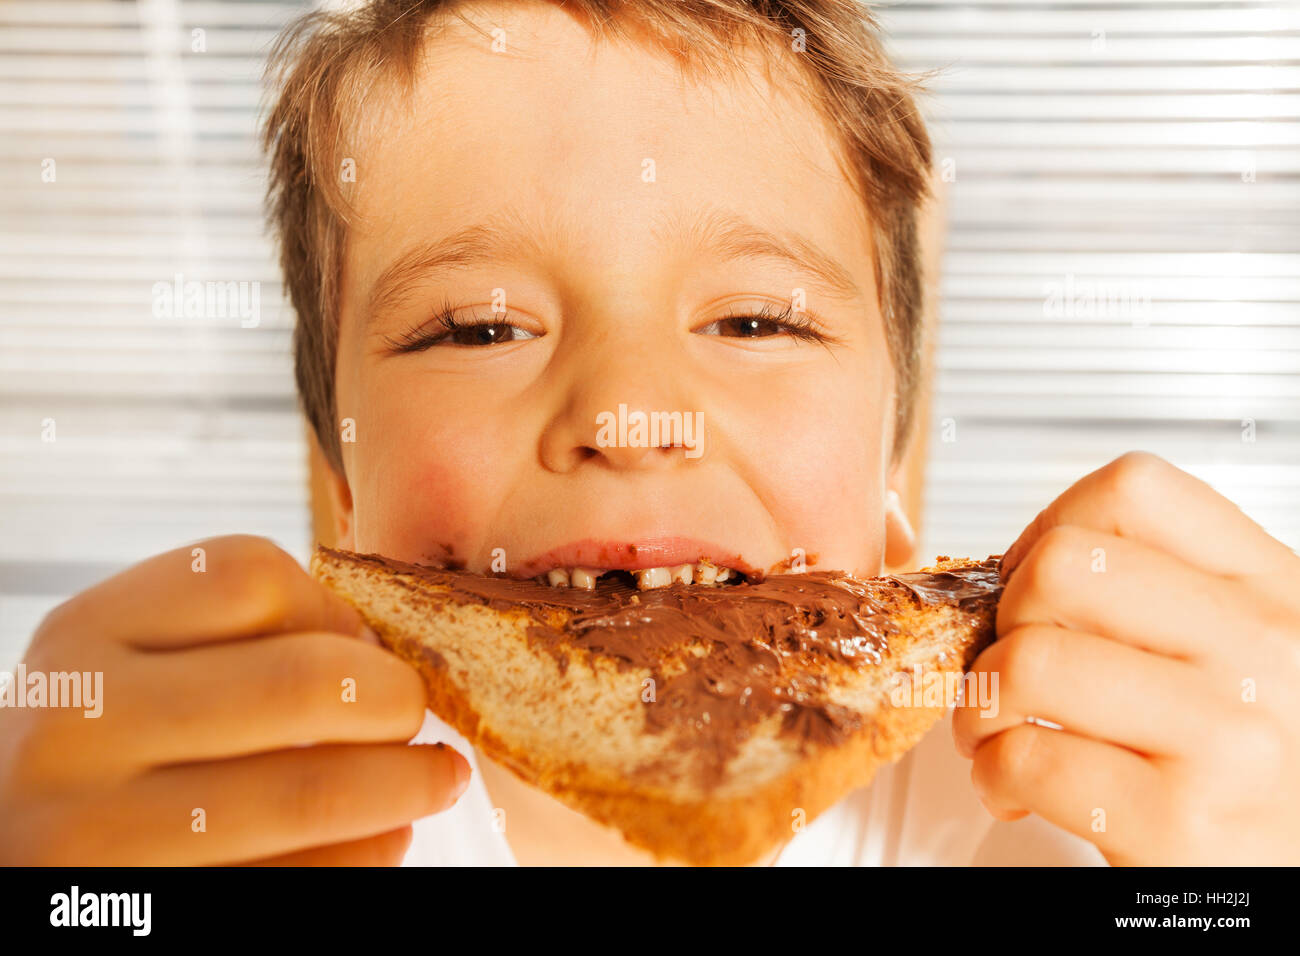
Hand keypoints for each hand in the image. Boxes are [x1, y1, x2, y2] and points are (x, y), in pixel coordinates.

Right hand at [0, 534, 467, 864]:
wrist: (8, 856)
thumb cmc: (91, 758)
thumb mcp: (120, 672)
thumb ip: (226, 644)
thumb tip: (383, 653)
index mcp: (81, 638)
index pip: (251, 574)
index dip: (336, 608)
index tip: (364, 646)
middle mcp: (77, 730)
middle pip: (302, 682)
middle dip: (395, 698)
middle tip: (416, 716)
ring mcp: (100, 838)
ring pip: (312, 790)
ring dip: (405, 783)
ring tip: (433, 780)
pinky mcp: (149, 920)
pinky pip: (301, 881)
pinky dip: (368, 854)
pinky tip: (384, 840)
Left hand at [952, 452, 1299, 864]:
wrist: (1293, 879)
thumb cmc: (1249, 766)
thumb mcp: (1242, 652)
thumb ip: (1161, 593)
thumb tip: (1018, 568)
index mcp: (1277, 591)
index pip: (1131, 489)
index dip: (1048, 528)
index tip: (1035, 587)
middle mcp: (1269, 652)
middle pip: (1058, 566)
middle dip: (1001, 621)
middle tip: (1013, 670)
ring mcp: (1231, 738)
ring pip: (1028, 659)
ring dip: (982, 705)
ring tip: (1001, 734)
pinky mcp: (1182, 824)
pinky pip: (1025, 759)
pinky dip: (992, 776)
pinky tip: (1019, 791)